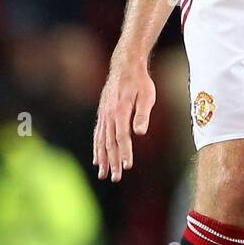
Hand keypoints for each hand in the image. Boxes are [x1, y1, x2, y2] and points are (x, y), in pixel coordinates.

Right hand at [93, 54, 155, 181]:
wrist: (125, 66)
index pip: (122, 137)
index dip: (124, 152)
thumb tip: (140, 132)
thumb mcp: (147, 95)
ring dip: (102, 159)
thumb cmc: (140, 81)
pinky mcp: (102, 115)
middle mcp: (109, 115)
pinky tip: (96, 160)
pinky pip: (97, 135)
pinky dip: (96, 148)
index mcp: (120, 111)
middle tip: (115, 178)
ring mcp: (103, 115)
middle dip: (112, 161)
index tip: (127, 166)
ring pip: (101, 141)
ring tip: (103, 174)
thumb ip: (143, 114)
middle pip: (110, 143)